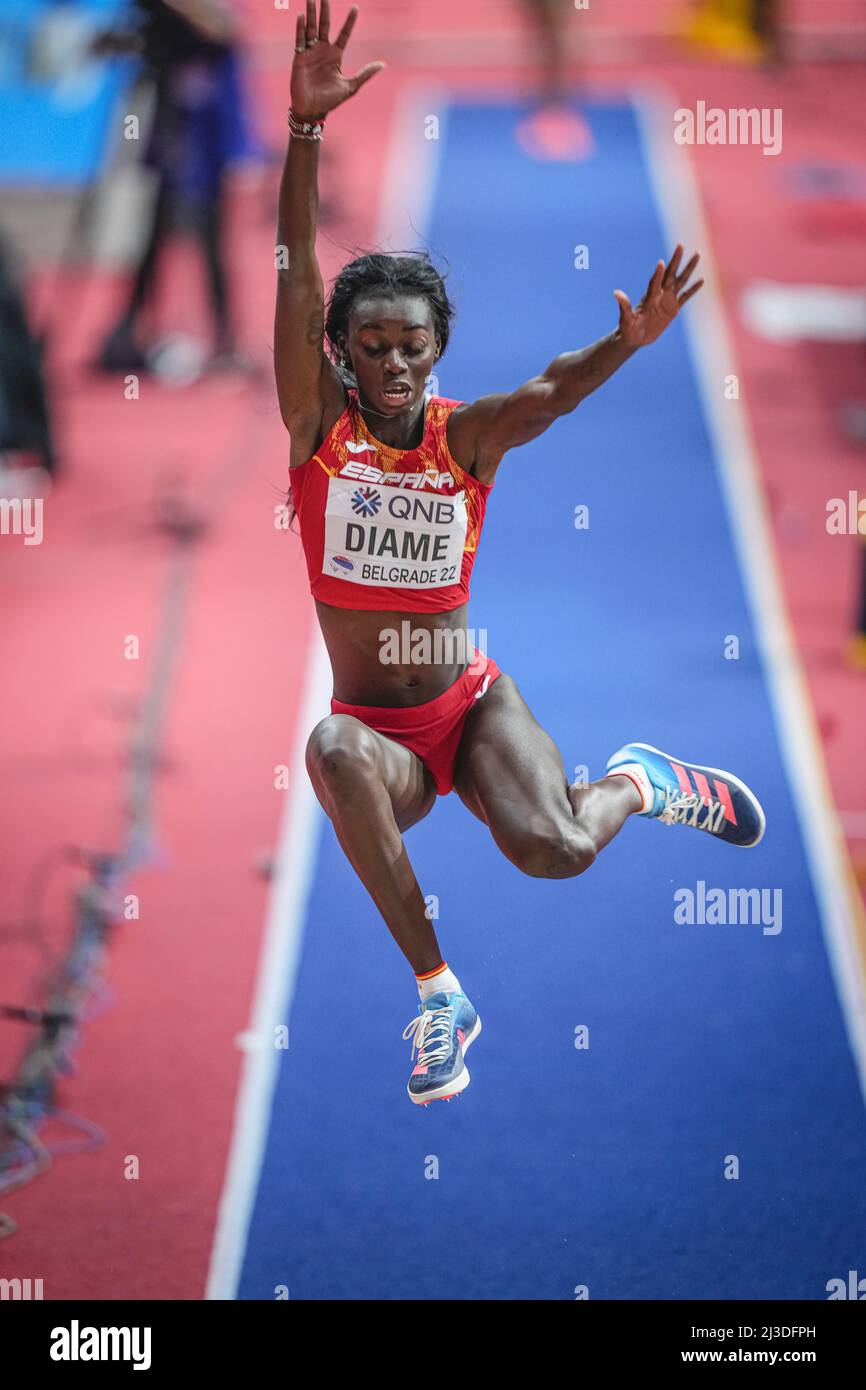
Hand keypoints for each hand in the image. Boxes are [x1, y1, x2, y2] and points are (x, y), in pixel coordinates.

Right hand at [291, 1, 384, 118]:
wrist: (312, 110)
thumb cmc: (330, 101)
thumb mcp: (351, 86)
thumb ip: (365, 74)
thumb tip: (383, 64)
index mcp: (335, 55)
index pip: (344, 34)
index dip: (350, 21)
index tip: (355, 8)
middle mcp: (323, 50)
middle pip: (324, 25)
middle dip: (325, 10)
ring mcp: (310, 52)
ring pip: (311, 28)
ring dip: (311, 13)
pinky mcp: (299, 57)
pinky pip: (300, 39)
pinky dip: (300, 28)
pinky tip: (301, 17)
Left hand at [613, 245, 703, 348]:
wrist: (634, 337)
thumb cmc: (628, 329)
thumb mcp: (626, 319)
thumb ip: (624, 306)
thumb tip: (616, 293)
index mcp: (649, 298)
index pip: (654, 283)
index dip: (658, 274)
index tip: (661, 263)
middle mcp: (659, 295)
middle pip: (670, 275)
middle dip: (675, 260)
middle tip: (680, 245)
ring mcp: (667, 300)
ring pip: (681, 281)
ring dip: (688, 268)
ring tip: (697, 254)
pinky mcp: (673, 308)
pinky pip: (685, 296)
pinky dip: (693, 289)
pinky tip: (702, 280)